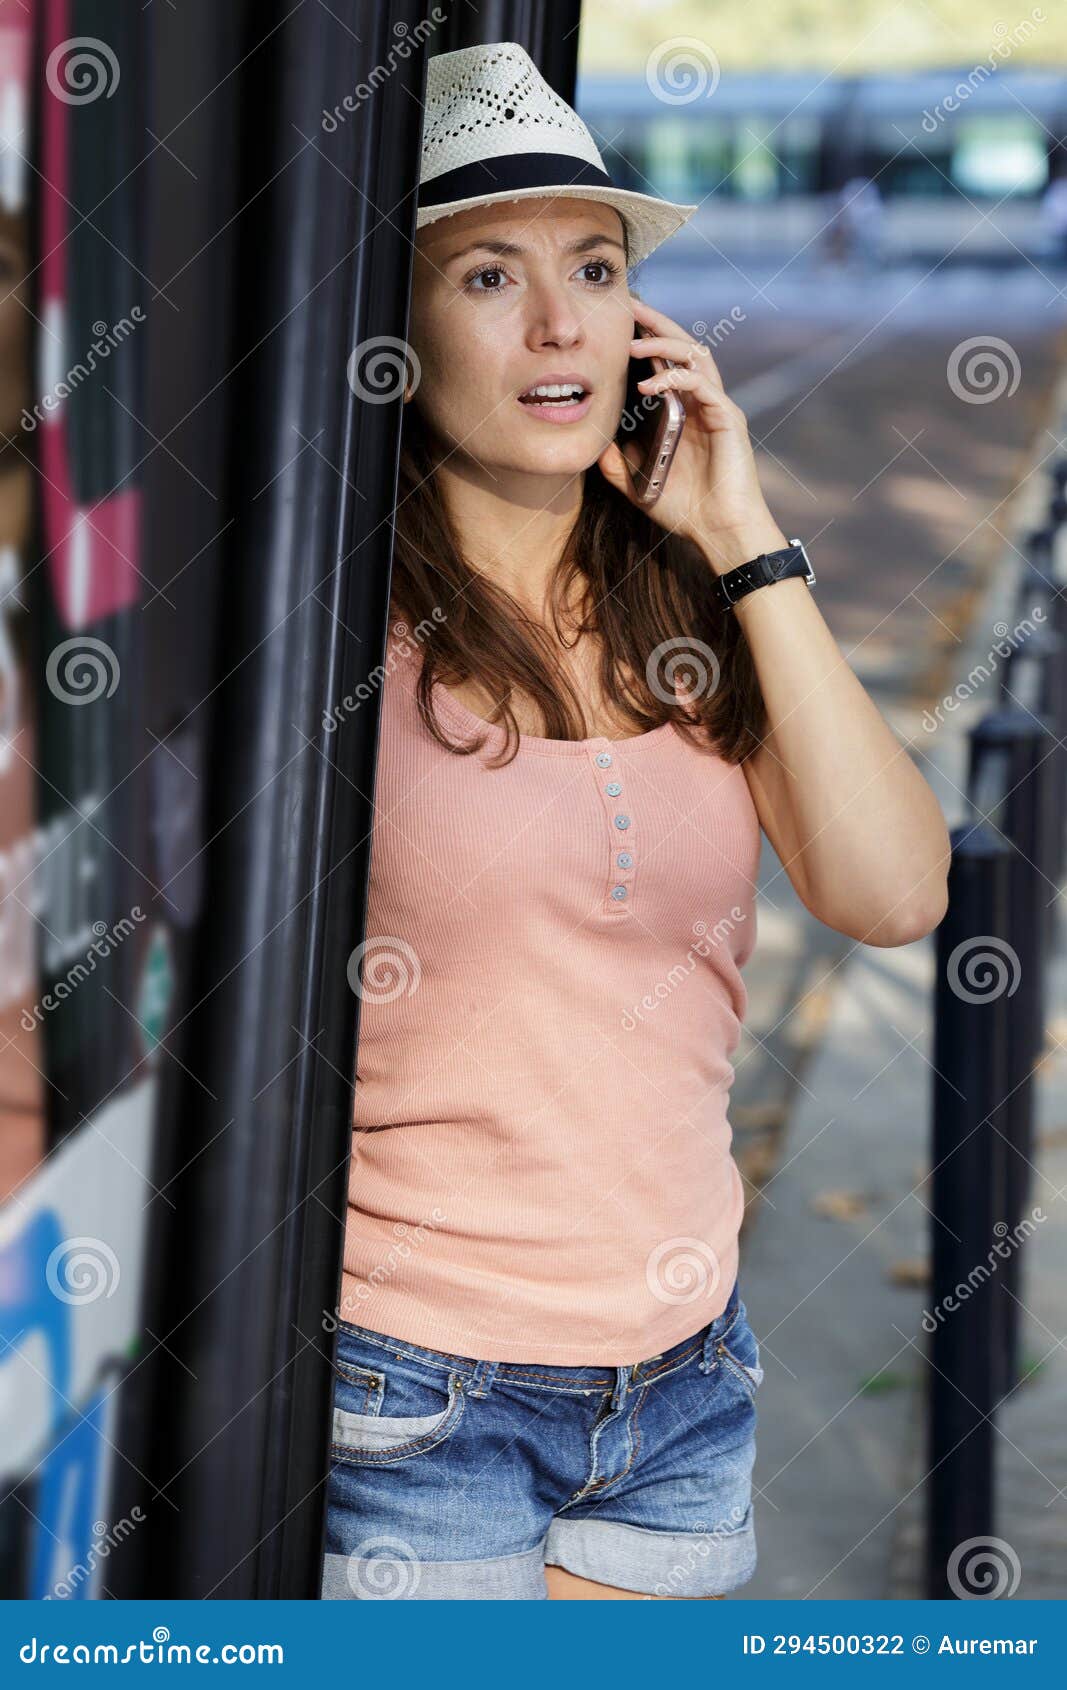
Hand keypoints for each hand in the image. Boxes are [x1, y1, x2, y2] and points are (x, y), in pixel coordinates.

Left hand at [596, 294, 786, 572]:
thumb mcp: (636, 484)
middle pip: (682, 345)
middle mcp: (701, 401)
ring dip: (664, 343)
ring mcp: (716, 406)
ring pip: (695, 354)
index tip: (617, 323)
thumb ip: (615, 463)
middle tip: (629, 306)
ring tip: (633, 341)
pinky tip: (648, 385)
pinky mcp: (728, 417)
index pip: (665, 361)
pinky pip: (702, 383)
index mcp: (683, 410)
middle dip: (656, 323)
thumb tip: (590, 445)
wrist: (719, 531)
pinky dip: (675, 377)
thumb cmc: (686, 509)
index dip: (646, 338)